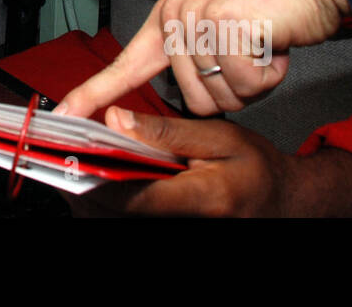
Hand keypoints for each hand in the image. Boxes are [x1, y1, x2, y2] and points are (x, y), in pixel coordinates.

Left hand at [57, 0, 348, 117]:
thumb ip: (194, 56)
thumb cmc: (273, 3)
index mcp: (168, 18)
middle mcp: (177, 17)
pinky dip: (269, 74)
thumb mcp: (220, 26)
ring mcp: (199, 19)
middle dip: (233, 91)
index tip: (65, 113)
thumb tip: (185, 96)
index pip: (125, 64)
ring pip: (220, 98)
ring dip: (252, 83)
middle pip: (193, 100)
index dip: (93, 93)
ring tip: (261, 45)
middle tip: (251, 55)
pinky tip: (273, 42)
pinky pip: (246, 85)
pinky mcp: (226, 26)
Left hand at [73, 106, 351, 216]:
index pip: (137, 198)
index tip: (72, 161)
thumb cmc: (258, 168)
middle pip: (121, 217)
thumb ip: (166, 130)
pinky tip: (101, 186)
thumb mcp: (220, 136)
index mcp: (204, 199)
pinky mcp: (177, 232)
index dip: (98, 182)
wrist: (287, 201)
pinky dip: (112, 207)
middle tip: (64, 164)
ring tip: (77, 171)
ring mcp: (184, 233)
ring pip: (121, 224)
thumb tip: (116, 118)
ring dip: (94, 202)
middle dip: (87, 193)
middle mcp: (191, 225)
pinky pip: (134, 223)